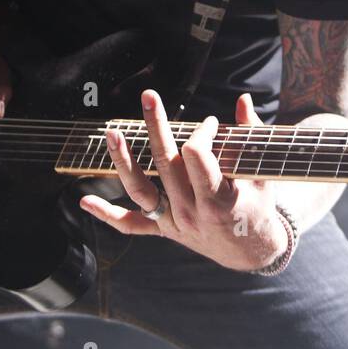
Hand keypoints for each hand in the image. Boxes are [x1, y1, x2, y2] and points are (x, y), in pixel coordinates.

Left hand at [81, 89, 289, 271]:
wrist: (249, 251)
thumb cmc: (257, 206)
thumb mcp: (262, 174)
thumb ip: (250, 135)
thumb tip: (243, 100)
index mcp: (218, 200)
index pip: (197, 156)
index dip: (203, 133)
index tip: (212, 125)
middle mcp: (191, 212)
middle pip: (165, 163)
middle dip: (157, 126)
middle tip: (149, 97)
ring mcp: (173, 222)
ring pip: (141, 189)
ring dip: (123, 161)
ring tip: (112, 133)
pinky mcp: (162, 229)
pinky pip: (131, 224)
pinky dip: (107, 215)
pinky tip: (86, 200)